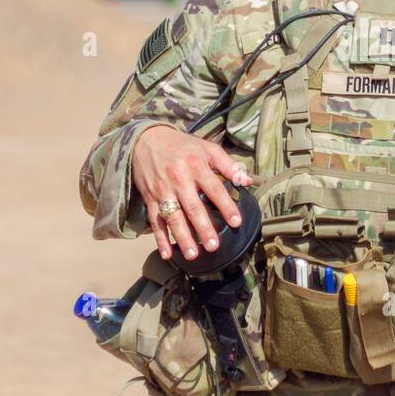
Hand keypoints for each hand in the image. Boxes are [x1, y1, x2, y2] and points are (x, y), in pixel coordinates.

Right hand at [131, 125, 252, 262]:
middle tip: (214, 246)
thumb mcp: (207, 148)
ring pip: (173, 217)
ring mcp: (162, 190)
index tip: (236, 222)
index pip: (214, 189)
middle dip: (203, 228)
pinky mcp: (150, 198)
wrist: (147, 140)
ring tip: (193, 255)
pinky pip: (155, 221)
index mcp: (195, 166)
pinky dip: (160, 239)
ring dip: (182, 238)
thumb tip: (247, 181)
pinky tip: (167, 254)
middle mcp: (178, 179)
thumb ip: (228, 164)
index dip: (226, 205)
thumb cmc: (182, 146)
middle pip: (193, 207)